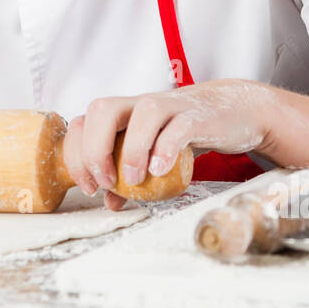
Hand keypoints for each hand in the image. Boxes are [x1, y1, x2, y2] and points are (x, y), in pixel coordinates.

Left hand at [64, 80, 269, 210]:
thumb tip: (109, 203)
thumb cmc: (184, 132)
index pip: (84, 121)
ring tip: (134, 180)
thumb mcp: (152, 153)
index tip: (89, 187)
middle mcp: (141, 104)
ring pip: (144, 111)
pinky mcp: (198, 116)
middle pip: (103, 109)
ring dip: (132, 149)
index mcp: (124, 113)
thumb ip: (129, 175)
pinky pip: (180, 126)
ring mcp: (171, 106)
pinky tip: (161, 170)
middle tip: (106, 182)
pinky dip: (166, 148)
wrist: (231, 112)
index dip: (77, 154)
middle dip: (95, 148)